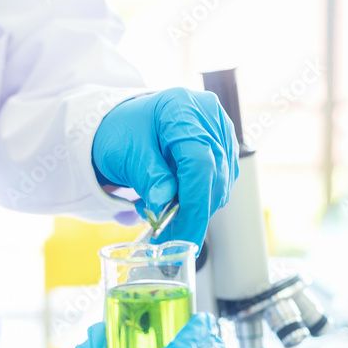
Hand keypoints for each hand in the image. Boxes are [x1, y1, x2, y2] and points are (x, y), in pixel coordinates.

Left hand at [92, 88, 238, 247]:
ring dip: (195, 208)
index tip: (183, 238)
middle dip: (193, 214)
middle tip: (166, 237)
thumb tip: (163, 205)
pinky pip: (219, 182)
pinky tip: (174, 200)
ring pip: (221, 183)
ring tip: (162, 213)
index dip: (193, 206)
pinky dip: (198, 199)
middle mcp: (209, 115)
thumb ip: (147, 177)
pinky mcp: (224, 148)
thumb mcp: (126, 153)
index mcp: (183, 109)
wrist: (128, 124)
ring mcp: (220, 130)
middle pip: (215, 175)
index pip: (200, 165)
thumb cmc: (123, 132)